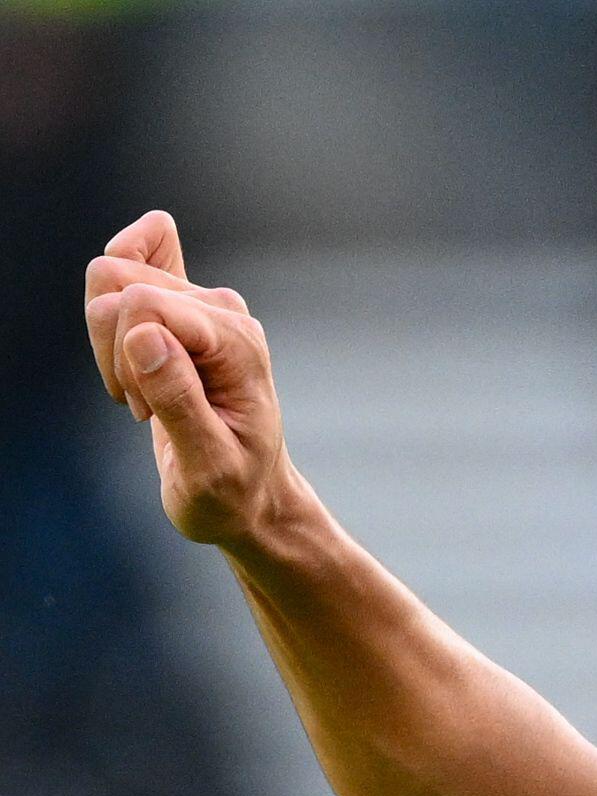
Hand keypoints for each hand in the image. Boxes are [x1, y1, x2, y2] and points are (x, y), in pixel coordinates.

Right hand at [84, 210, 296, 551]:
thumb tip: (142, 335)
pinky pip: (131, 254)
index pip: (143, 303)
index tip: (149, 412)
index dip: (125, 359)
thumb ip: (178, 400)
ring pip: (107, 278)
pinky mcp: (177, 307)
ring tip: (146, 394)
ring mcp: (200, 303)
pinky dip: (108, 301)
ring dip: (107, 343)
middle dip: (112, 349)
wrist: (247, 498)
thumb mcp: (207, 464)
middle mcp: (222, 309)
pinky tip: (133, 350)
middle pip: (117, 283)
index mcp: (237, 341)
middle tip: (148, 406)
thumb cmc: (232, 490)